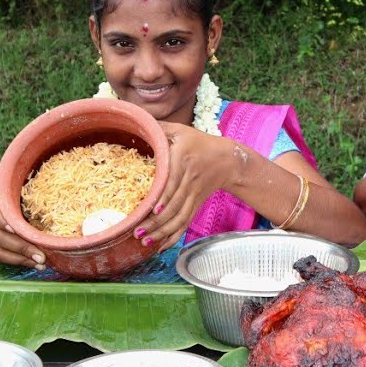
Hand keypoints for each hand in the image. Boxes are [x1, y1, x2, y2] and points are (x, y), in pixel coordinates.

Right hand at [0, 177, 47, 269]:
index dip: (1, 221)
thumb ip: (26, 189)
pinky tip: (34, 264)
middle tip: (41, 255)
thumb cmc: (9, 191)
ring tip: (40, 263)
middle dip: (21, 247)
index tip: (15, 228)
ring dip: (21, 259)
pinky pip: (0, 257)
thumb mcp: (13, 186)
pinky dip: (18, 262)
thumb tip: (54, 193)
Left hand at [130, 121, 229, 248]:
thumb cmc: (199, 143)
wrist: (228, 159)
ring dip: (163, 232)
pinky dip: (173, 236)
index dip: (165, 198)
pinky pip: (185, 223)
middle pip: (174, 206)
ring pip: (179, 218)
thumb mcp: (181, 131)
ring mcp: (194, 195)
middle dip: (157, 222)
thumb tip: (137, 120)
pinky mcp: (196, 204)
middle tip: (138, 232)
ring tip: (146, 241)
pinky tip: (161, 246)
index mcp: (183, 161)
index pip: (174, 183)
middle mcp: (190, 180)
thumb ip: (160, 127)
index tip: (153, 210)